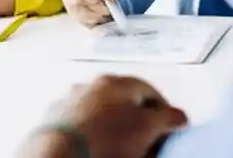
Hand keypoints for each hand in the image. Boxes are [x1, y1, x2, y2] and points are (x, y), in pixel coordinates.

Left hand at [25, 76, 186, 157]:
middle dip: (137, 119)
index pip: (150, 92)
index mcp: (116, 82)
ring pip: (99, 112)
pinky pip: (81, 125)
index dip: (164, 112)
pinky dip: (91, 133)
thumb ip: (168, 118)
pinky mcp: (54, 121)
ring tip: (121, 147)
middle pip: (123, 101)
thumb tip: (178, 116)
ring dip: (113, 126)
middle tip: (147, 140)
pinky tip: (97, 147)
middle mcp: (90, 85)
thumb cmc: (107, 138)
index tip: (169, 128)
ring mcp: (70, 101)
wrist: (62, 153)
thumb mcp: (148, 128)